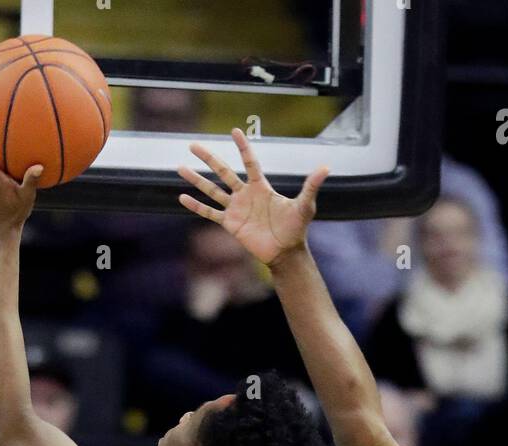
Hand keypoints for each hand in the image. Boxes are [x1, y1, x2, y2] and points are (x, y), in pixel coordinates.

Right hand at [178, 127, 328, 265]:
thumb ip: (311, 185)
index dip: (242, 147)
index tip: (234, 130)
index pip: (249, 162)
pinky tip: (182, 197)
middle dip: (208, 158)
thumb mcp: (305, 205)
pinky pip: (210, 213)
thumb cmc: (296, 228)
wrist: (285, 253)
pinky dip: (196, 206)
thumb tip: (326, 167)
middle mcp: (245, 195)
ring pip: (212, 190)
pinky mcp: (230, 224)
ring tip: (180, 167)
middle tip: (193, 144)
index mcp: (261, 187)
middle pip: (223, 171)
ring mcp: (235, 209)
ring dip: (197, 179)